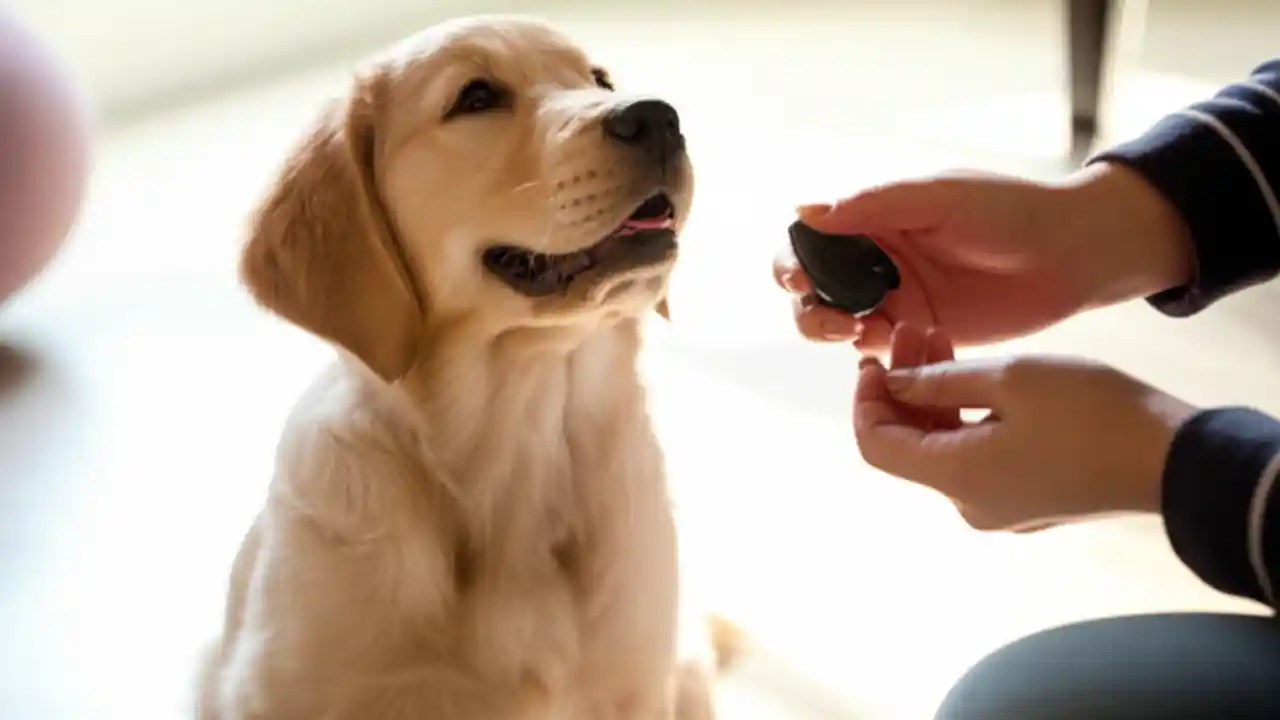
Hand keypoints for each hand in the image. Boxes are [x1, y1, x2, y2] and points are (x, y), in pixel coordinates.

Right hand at [774, 164, 1193, 349]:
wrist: (1074, 254)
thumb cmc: (1012, 210)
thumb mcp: (940, 197)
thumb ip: (874, 206)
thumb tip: (804, 212)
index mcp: (874, 219)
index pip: (810, 242)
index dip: (792, 261)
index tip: (800, 278)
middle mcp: (877, 261)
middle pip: (811, 289)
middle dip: (806, 305)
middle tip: (834, 317)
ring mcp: (896, 300)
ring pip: (835, 323)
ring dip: (829, 329)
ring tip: (857, 331)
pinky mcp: (920, 336)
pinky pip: (876, 352)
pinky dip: (868, 355)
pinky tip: (887, 351)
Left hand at [853, 325, 1196, 530]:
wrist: (1176, 460)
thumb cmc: (1093, 413)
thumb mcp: (1009, 379)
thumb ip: (939, 381)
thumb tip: (894, 382)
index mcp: (955, 478)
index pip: (875, 444)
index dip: (865, 400)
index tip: (872, 357)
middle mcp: (969, 502)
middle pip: (908, 444)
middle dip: (902, 386)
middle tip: (911, 328)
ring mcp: (1000, 504)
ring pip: (943, 445)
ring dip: (934, 395)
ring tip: (938, 336)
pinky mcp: (1027, 496)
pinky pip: (977, 455)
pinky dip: (965, 414)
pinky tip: (974, 371)